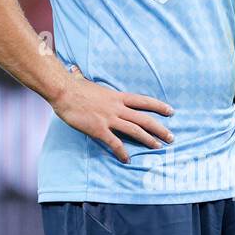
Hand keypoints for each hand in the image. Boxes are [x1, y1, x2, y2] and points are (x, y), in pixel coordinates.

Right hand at [53, 65, 173, 163]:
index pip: (143, 101)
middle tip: (171, 138)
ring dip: (148, 140)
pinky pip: (115, 143)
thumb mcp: (94, 85)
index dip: (159, 106)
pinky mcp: (99, 129)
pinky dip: (122, 152)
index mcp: (118, 96)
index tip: (171, 111)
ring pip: (135, 130)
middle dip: (160, 129)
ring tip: (158, 147)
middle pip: (144, 119)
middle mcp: (117, 107)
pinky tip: (127, 159)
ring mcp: (109, 119)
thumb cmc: (75, 87)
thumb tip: (85, 75)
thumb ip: (99, 88)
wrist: (63, 91)